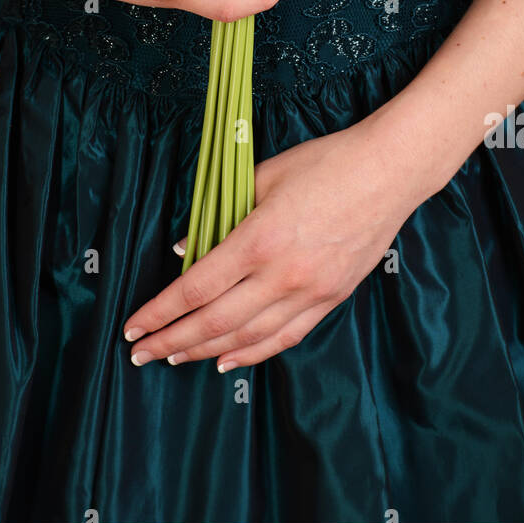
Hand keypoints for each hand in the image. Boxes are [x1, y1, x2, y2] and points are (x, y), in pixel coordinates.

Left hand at [122, 117, 419, 369]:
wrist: (389, 171)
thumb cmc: (327, 162)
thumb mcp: (265, 173)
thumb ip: (221, 211)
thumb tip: (187, 247)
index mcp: (260, 239)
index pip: (196, 288)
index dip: (160, 311)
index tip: (134, 325)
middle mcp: (283, 274)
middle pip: (215, 322)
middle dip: (172, 340)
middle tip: (141, 352)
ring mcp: (310, 292)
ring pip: (247, 337)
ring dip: (205, 351)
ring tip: (174, 356)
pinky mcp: (331, 299)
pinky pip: (284, 337)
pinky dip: (251, 353)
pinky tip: (227, 360)